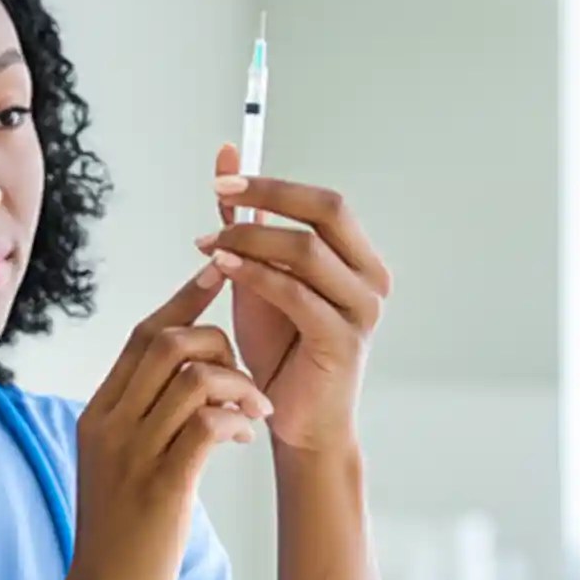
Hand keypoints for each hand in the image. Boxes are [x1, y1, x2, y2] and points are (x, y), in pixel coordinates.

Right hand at [58, 265, 272, 579]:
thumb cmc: (123, 529)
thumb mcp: (118, 461)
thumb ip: (141, 416)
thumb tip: (187, 373)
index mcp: (98, 411)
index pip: (142, 334)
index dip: (184, 300)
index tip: (218, 276)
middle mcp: (108, 423)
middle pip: (166, 341)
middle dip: (218, 340)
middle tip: (246, 369)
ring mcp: (132, 453)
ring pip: (193, 377)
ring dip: (238, 383)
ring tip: (253, 410)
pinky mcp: (161, 485)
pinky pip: (207, 424)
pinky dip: (236, 420)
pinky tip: (245, 438)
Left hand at [199, 144, 391, 451]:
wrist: (293, 420)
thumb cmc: (280, 350)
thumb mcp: (257, 277)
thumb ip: (245, 222)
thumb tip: (226, 158)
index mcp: (357, 259)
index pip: (324, 202)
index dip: (274, 184)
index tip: (223, 179)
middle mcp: (369, 279)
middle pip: (326, 212)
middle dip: (269, 197)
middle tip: (220, 195)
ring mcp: (361, 310)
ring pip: (307, 251)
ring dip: (252, 240)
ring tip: (210, 244)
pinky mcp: (341, 340)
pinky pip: (296, 294)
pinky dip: (256, 275)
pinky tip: (223, 268)